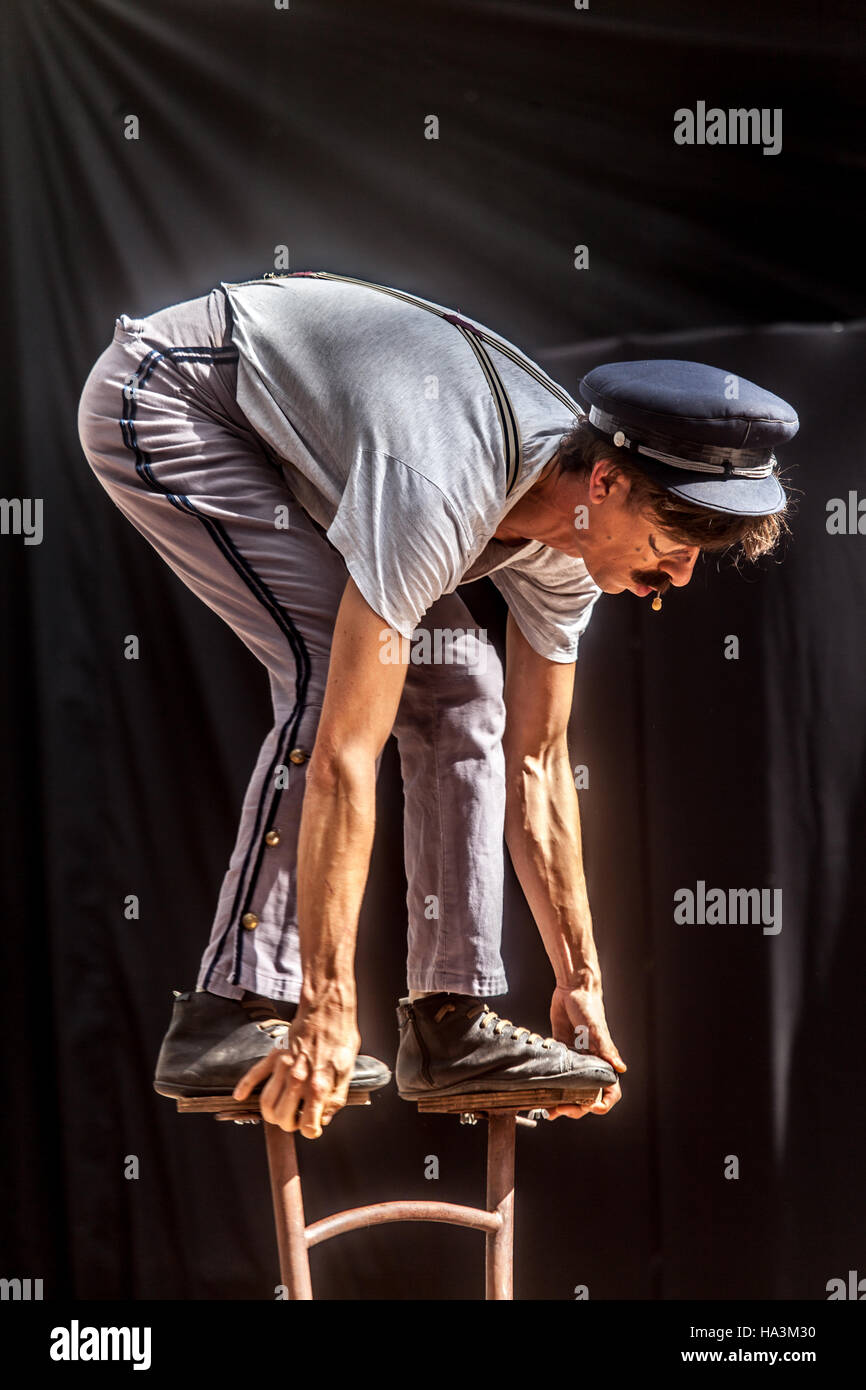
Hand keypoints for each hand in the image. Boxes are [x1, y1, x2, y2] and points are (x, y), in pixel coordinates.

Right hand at [233, 996, 360, 1139]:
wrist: (328, 1011)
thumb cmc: (340, 1038)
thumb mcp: (347, 1072)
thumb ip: (335, 1099)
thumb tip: (324, 1117)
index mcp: (318, 1086)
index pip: (308, 1126)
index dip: (311, 1130)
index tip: (312, 1127)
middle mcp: (297, 1080)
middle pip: (282, 1118)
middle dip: (289, 1125)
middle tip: (296, 1120)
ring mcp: (282, 1068)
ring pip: (266, 1102)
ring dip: (270, 1114)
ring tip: (280, 1113)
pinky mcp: (274, 1055)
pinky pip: (254, 1074)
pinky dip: (244, 1087)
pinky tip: (240, 1096)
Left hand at [545, 982, 626, 1120]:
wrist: (573, 989)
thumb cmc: (589, 1007)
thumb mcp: (596, 1029)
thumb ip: (606, 1048)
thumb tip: (621, 1068)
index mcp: (603, 1060)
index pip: (610, 1089)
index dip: (604, 1103)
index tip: (591, 1107)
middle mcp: (590, 1063)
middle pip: (587, 1094)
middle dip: (576, 1107)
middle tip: (560, 1110)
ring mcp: (575, 1059)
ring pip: (571, 1087)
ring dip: (561, 1100)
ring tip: (548, 1109)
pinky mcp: (561, 1051)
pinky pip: (557, 1073)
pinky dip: (550, 1084)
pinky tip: (540, 1091)